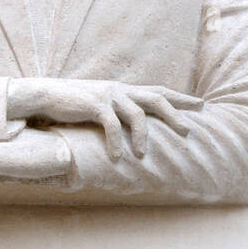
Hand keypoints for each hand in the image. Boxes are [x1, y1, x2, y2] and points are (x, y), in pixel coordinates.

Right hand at [7, 78, 202, 159]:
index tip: (201, 105)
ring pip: (137, 114)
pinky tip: (118, 158)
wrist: (45, 96)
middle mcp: (120, 90)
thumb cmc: (72, 105)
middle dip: (175, 115)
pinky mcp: (94, 104)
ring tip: (144, 155)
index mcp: (124, 90)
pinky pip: (112, 125)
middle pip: (156, 99)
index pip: (158, 92)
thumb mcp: (100, 107)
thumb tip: (133, 132)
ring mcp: (108, 95)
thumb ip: (116, 114)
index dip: (180, 99)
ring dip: (143, 137)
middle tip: (190, 132)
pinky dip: (116, 143)